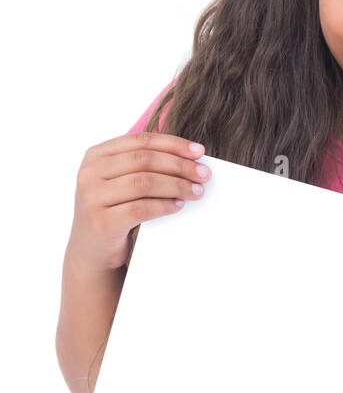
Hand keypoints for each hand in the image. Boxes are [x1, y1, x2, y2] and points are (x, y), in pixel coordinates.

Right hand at [68, 132, 209, 272]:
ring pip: (144, 183)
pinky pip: (141, 209)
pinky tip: (179, 206)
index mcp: (96, 155)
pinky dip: (164, 206)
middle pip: (144, 160)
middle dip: (179, 166)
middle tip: (204, 174)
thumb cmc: (114, 211)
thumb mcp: (120, 181)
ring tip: (197, 191)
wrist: (92, 251)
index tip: (200, 151)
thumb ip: (142, 166)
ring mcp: (92, 197)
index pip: (140, 141)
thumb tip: (190, 157)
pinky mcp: (102, 222)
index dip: (173, 144)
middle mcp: (89, 173)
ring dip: (176, 186)